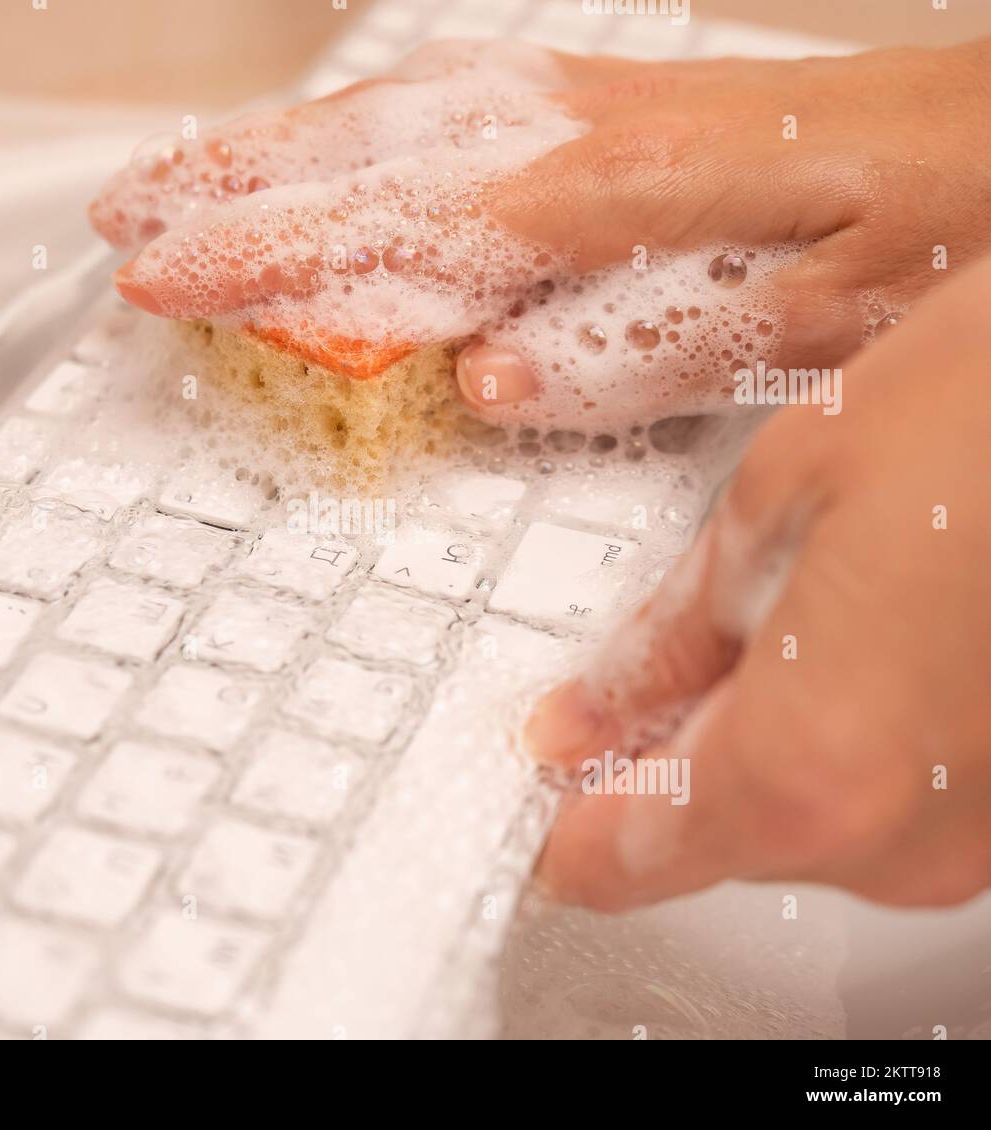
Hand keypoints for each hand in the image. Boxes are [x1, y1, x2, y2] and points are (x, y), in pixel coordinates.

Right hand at [95, 38, 990, 423]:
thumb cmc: (922, 222)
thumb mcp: (802, 322)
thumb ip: (636, 351)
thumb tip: (486, 378)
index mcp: (616, 188)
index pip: (398, 226)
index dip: (271, 259)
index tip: (165, 282)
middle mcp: (579, 125)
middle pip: (365, 151)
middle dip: (227, 189)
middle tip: (122, 226)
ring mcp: (581, 101)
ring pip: (387, 114)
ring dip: (269, 148)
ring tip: (173, 182)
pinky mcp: (596, 101)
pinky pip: (440, 104)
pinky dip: (350, 128)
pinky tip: (315, 145)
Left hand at [523, 252, 990, 911]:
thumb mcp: (778, 505)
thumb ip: (669, 640)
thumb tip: (592, 710)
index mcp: (807, 766)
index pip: (629, 855)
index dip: (568, 832)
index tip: (539, 804)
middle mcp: (907, 834)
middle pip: (721, 841)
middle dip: (665, 769)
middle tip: (633, 684)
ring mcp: (990, 835)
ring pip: (815, 825)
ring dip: (765, 750)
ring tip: (774, 627)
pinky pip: (903, 804)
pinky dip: (852, 744)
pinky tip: (858, 643)